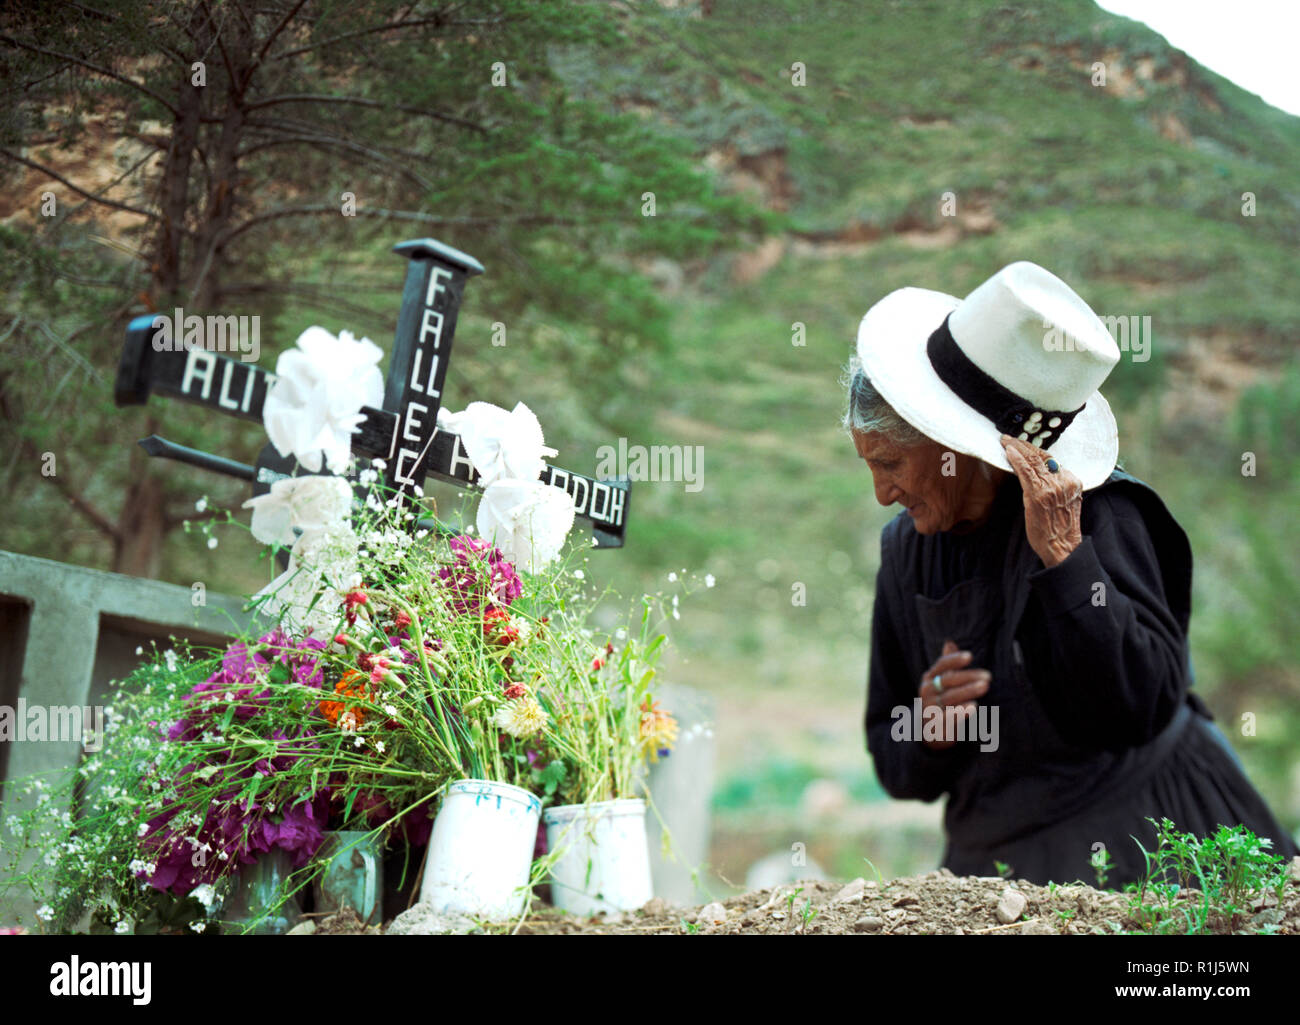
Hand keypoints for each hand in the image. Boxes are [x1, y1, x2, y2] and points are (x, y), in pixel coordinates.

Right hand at [918, 640, 990, 749]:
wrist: (926, 730)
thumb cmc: (938, 701)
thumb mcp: (939, 682)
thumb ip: (946, 665)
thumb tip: (949, 641)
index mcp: (930, 678)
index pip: (941, 665)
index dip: (954, 660)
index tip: (970, 656)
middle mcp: (927, 691)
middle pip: (948, 681)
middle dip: (968, 677)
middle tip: (988, 677)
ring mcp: (930, 707)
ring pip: (949, 698)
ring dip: (967, 692)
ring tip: (984, 687)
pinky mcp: (935, 724)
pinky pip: (947, 717)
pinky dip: (960, 712)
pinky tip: (973, 707)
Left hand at [1000, 433, 1082, 567]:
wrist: (1062, 547)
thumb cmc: (1059, 528)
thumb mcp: (1064, 502)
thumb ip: (1056, 487)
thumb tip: (1040, 475)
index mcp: (1072, 481)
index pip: (1051, 459)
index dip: (1035, 450)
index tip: (1022, 444)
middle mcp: (1064, 481)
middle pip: (1042, 456)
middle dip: (1024, 444)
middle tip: (1009, 437)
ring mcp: (1051, 487)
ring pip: (1032, 460)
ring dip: (1016, 447)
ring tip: (1005, 440)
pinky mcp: (1038, 494)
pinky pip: (1026, 470)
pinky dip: (1016, 458)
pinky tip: (1008, 450)